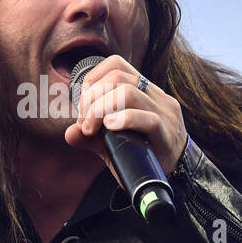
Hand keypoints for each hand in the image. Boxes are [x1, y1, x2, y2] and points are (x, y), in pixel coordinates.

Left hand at [63, 55, 187, 181]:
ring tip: (92, 129)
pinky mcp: (167, 133)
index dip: (92, 81)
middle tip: (85, 123)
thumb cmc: (141, 154)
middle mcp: (156, 96)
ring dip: (100, 109)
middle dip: (92, 99)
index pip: (116, 65)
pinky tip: (110, 128)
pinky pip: (147, 118)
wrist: (173, 177)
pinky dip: (122, 120)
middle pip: (117, 78)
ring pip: (128, 93)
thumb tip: (69, 133)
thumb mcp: (112, 142)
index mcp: (144, 90)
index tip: (83, 107)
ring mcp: (164, 113)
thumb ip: (90, 136)